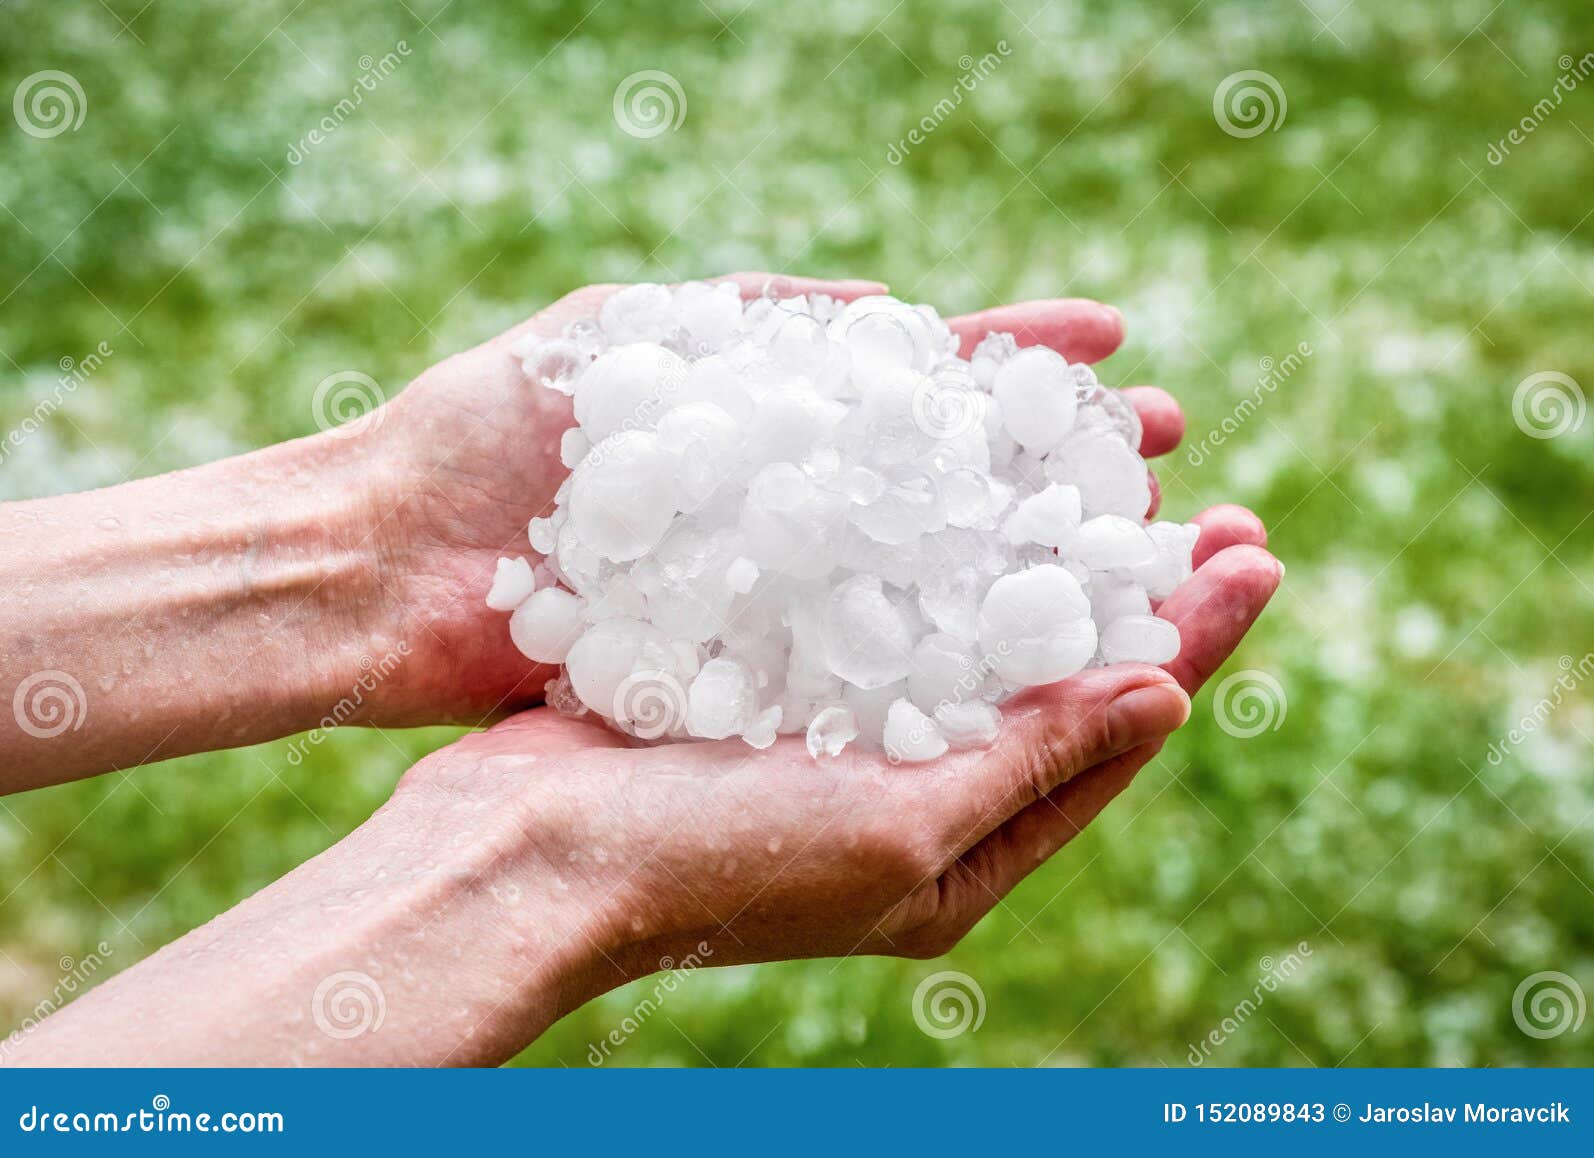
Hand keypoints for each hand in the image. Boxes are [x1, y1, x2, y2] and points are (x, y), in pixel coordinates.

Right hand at [355, 516, 1278, 1062]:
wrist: (529, 852)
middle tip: (1207, 495)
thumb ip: (1031, 767)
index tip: (1254, 552)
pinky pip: (886, 594)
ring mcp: (849, 725)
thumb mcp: (897, 832)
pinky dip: (933, 534)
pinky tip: (961, 468)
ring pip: (976, 620)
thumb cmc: (714, 863)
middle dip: (1132, 585)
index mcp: (964, 847)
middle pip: (1058, 672)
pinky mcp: (781, 670)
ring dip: (1041, 544)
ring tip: (1103, 460)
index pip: (1112, 734)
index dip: (1189, 642)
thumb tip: (1170, 697)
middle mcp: (919, 786)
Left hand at [365, 273, 1192, 727]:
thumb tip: (892, 307)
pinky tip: (1048, 646)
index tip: (1115, 346)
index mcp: (773, 426)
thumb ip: (757, 323)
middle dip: (1062, 468)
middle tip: (1172, 455)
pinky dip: (954, 657)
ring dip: (1040, 564)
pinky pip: (868, 668)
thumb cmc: (484, 437)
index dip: (1018, 370)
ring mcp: (775, 604)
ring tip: (1153, 546)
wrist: (378, 567)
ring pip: (935, 583)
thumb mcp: (625, 341)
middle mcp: (792, 519)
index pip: (922, 388)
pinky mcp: (748, 682)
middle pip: (954, 486)